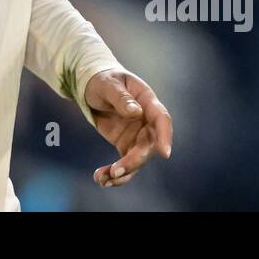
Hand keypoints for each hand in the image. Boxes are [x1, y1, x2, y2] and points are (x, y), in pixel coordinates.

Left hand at [83, 68, 172, 187]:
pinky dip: (114, 174)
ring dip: (123, 173)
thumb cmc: (103, 80)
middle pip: (148, 146)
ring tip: (102, 179)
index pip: (162, 119)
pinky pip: (125, 164)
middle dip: (134, 161)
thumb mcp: (108, 83)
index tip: (165, 154)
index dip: (165, 136)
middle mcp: (147, 122)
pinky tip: (100, 179)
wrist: (92, 87)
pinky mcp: (125, 145)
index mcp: (147, 102)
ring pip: (137, 160)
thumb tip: (135, 112)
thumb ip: (121, 97)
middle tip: (116, 171)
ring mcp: (137, 136)